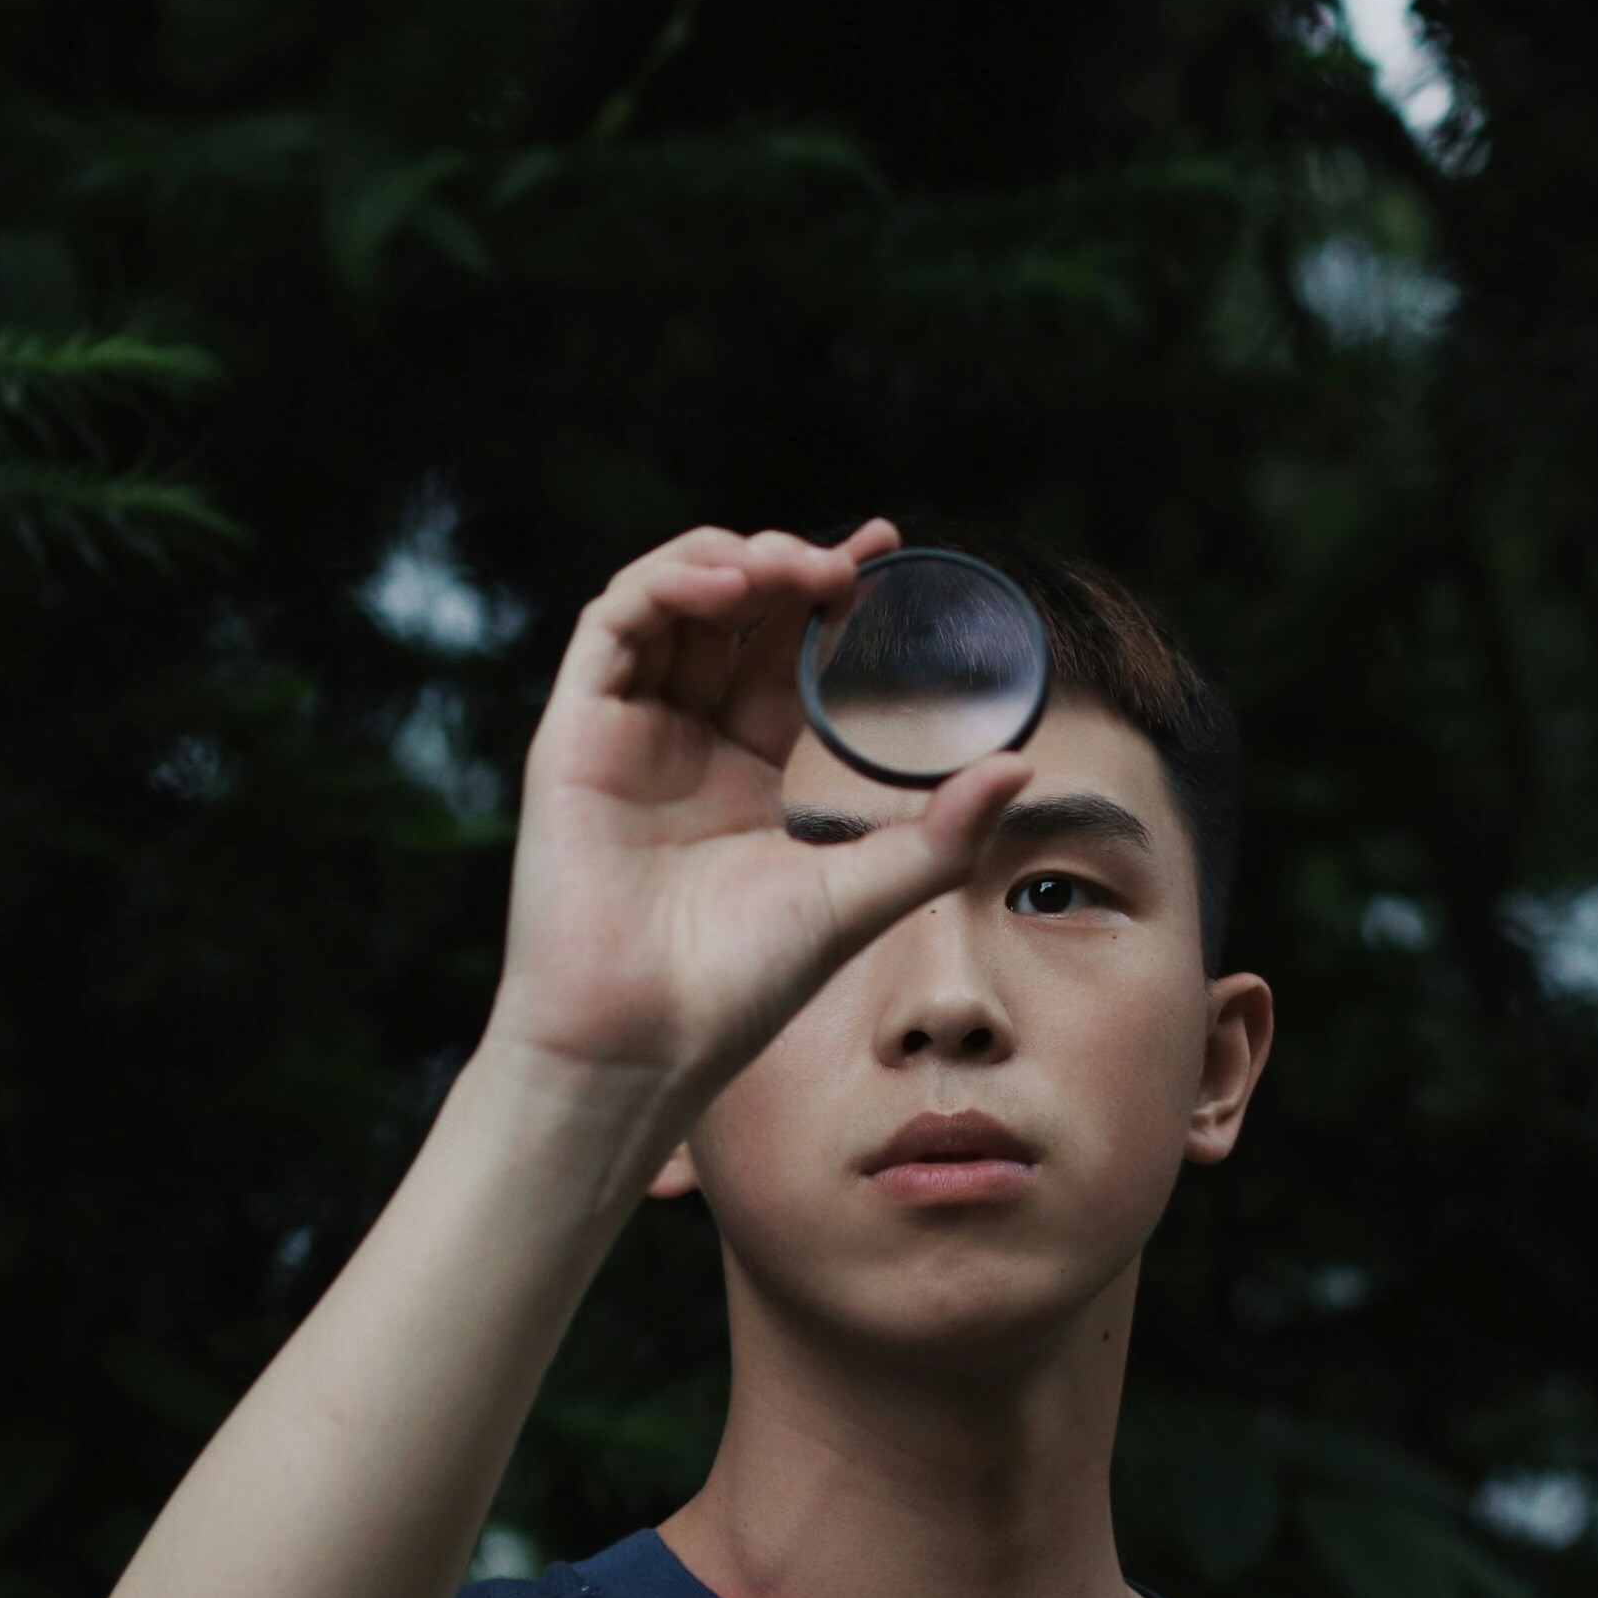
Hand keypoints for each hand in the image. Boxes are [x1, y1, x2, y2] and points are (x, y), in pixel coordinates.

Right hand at [480, 521, 1032, 1124]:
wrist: (641, 1045)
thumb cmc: (736, 989)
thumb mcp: (859, 896)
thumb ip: (939, 836)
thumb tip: (1024, 767)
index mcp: (739, 771)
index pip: (785, 654)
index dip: (828, 596)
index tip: (886, 552)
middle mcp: (678, 740)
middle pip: (729, 614)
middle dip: (788, 567)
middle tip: (850, 563)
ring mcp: (621, 732)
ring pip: (666, 602)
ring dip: (730, 561)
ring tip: (794, 569)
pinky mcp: (572, 733)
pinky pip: (610, 627)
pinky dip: (667, 585)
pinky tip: (732, 583)